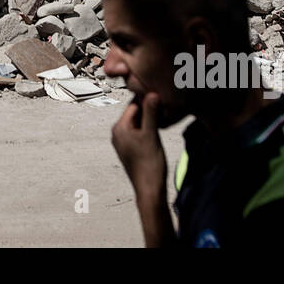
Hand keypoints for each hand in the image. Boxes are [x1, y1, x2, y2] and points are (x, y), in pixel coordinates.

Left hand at [112, 92, 175, 245]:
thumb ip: (151, 113)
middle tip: (165, 108)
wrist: (149, 190)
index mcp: (119, 128)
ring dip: (150, 120)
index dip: (148, 101)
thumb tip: (151, 93)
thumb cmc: (149, 164)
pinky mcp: (129, 149)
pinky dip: (148, 129)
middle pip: (135, 113)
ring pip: (138, 122)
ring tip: (164, 119)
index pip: (134, 104)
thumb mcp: (152, 135)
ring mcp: (123, 142)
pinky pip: (138, 132)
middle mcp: (117, 133)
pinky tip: (158, 132)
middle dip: (149, 110)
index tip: (161, 98)